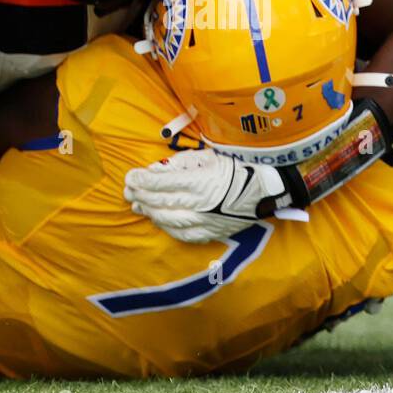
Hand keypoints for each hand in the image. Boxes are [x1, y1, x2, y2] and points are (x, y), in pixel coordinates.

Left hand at [124, 148, 285, 242]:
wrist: (264, 191)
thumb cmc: (236, 169)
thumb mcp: (208, 158)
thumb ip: (180, 164)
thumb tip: (156, 169)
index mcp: (200, 182)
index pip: (162, 183)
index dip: (142, 180)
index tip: (130, 176)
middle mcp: (200, 204)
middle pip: (161, 202)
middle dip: (141, 195)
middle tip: (128, 190)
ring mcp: (205, 221)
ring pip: (168, 220)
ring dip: (150, 212)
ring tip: (138, 205)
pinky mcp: (210, 233)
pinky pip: (183, 234)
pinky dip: (167, 227)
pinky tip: (158, 220)